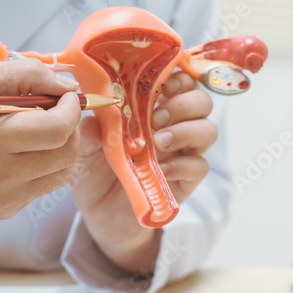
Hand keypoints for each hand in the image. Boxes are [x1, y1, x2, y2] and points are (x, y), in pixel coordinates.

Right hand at [0, 59, 80, 255]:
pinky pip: (42, 188)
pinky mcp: (1, 211)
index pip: (57, 130)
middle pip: (66, 155)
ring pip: (61, 175)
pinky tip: (20, 153)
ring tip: (43, 131)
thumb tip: (69, 86)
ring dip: (62, 149)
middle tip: (59, 113)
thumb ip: (28, 74)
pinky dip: (43, 167)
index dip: (72, 110)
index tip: (68, 97)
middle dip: (72, 129)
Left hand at [70, 72, 216, 271]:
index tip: (163, 83)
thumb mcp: (84, 151)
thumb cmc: (95, 173)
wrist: (99, 215)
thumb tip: (92, 119)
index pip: (179, 82)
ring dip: (186, 130)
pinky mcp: (186, 180)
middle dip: (183, 103)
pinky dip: (182, 164)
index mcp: (152, 108)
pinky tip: (161, 169)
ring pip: (208, 130)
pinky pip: (199, 166)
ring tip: (158, 141)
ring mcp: (182, 153)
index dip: (178, 76)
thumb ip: (89, 134)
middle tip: (156, 116)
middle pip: (201, 101)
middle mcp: (173, 126)